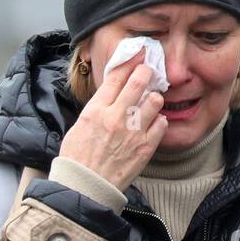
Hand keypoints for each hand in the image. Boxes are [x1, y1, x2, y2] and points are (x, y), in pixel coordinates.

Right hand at [57, 51, 166, 190]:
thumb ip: (99, 106)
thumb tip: (114, 91)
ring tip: (150, 102)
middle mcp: (116, 118)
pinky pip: (161, 124)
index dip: (130, 61)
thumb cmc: (78, 157)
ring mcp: (133, 133)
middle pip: (139, 82)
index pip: (117, 76)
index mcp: (96, 110)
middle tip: (149, 70)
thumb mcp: (80, 124)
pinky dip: (159, 120)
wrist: (86, 186)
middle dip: (146, 72)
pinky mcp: (145, 148)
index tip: (138, 53)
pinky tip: (153, 123)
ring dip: (154, 98)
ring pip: (155, 101)